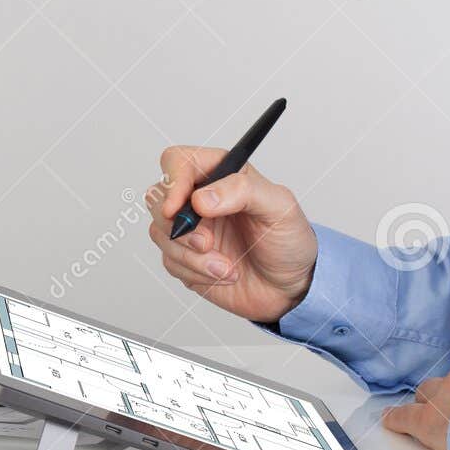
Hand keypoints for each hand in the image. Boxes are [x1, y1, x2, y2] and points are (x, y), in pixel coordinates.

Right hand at [147, 148, 317, 324]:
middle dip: (181, 227)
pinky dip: (197, 272)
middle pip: (158, 198)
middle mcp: (199, 198)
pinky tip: (224, 274)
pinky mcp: (184, 257)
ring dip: (192, 256)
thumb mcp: (279, 207)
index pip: (178, 162)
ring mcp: (189, 228)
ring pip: (160, 233)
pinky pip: (170, 261)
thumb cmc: (289, 241)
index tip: (178, 208)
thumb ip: (243, 191)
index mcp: (220, 174)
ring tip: (226, 266)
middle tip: (207, 243)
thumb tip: (201, 198)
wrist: (291, 288)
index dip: (172, 182)